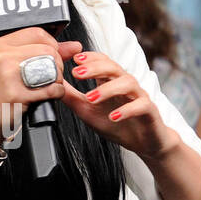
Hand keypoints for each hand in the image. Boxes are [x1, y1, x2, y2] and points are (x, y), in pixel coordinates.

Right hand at [0, 27, 80, 138]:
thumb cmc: (1, 91)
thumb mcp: (15, 65)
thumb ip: (44, 53)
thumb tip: (74, 46)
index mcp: (1, 45)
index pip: (38, 33)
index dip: (52, 45)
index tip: (49, 56)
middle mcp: (2, 56)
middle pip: (48, 50)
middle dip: (57, 65)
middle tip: (49, 75)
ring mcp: (8, 74)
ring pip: (52, 68)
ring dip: (58, 80)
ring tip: (46, 86)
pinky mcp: (15, 93)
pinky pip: (52, 89)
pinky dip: (56, 93)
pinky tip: (46, 95)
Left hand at [58, 51, 175, 159]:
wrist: (142, 142)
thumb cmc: (115, 123)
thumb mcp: (86, 109)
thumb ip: (70, 95)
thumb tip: (51, 83)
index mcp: (110, 81)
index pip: (102, 61)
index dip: (89, 57)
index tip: (73, 59)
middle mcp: (125, 84)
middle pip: (113, 67)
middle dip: (95, 68)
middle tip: (77, 74)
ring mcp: (139, 96)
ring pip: (127, 83)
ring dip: (107, 88)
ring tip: (91, 97)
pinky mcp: (149, 111)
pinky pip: (141, 105)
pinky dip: (127, 110)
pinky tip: (114, 116)